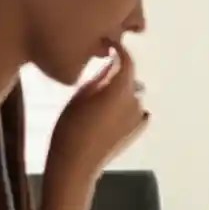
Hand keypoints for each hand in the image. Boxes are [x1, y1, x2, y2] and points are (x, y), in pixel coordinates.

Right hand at [49, 40, 148, 179]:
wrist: (76, 165)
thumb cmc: (69, 128)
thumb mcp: (79, 97)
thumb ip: (99, 78)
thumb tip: (110, 63)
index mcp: (120, 90)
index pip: (127, 60)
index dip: (119, 48)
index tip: (108, 43)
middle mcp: (135, 101)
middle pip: (130, 77)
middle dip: (118, 72)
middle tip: (99, 74)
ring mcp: (139, 117)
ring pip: (133, 94)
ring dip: (122, 91)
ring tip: (101, 99)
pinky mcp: (138, 130)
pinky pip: (137, 111)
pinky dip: (127, 107)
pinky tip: (109, 115)